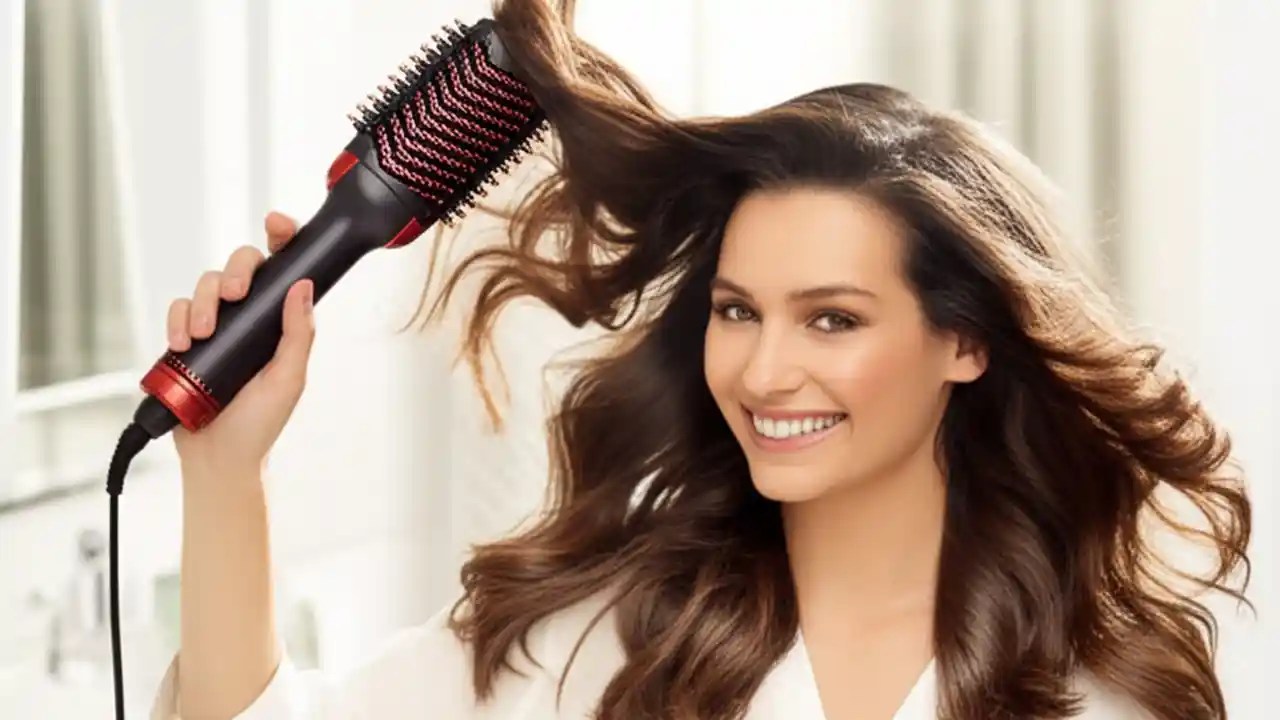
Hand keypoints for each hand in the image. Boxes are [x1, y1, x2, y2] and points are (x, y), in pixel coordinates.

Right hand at [169, 211, 309, 475]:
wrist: (219, 457)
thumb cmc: (262, 422)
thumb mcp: (289, 378)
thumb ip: (299, 334)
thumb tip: (304, 287)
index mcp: (281, 320)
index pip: (284, 269)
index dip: (281, 237)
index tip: (276, 222)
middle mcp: (250, 316)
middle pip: (240, 266)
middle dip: (234, 271)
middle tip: (232, 295)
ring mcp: (218, 324)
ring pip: (205, 284)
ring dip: (201, 302)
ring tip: (201, 334)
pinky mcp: (187, 338)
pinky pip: (178, 309)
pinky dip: (176, 318)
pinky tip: (182, 341)